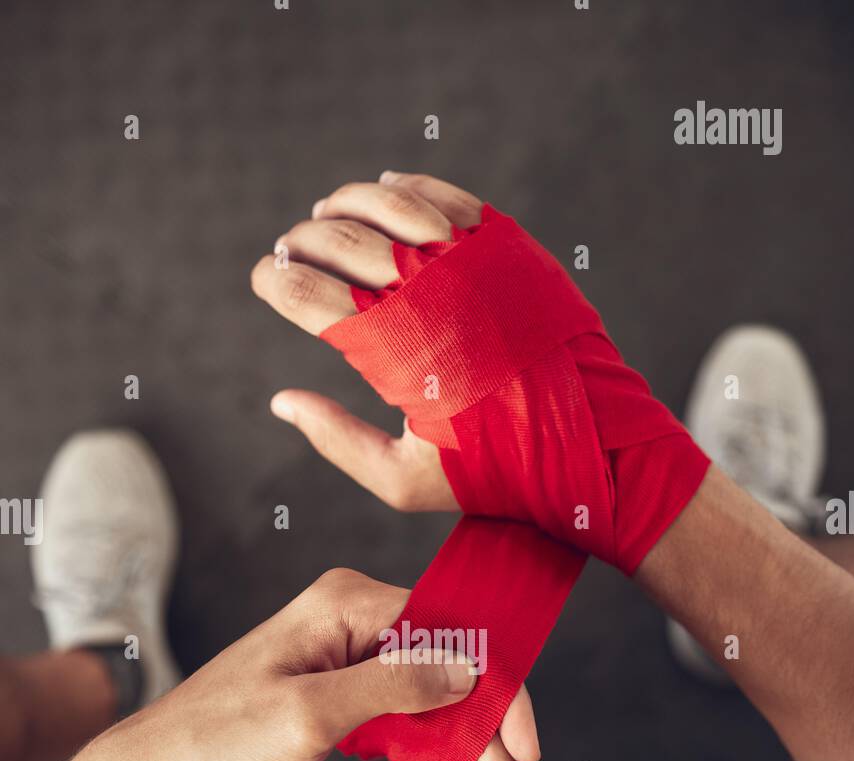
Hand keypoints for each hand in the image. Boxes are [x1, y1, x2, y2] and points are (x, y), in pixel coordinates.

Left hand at [109, 568, 545, 760]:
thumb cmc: (216, 739)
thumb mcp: (310, 713)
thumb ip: (396, 686)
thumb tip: (472, 667)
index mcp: (349, 605)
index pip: (455, 638)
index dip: (501, 699)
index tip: (527, 757)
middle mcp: (359, 626)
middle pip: (455, 689)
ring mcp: (354, 665)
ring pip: (439, 720)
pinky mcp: (348, 702)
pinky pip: (411, 735)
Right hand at [251, 172, 481, 513]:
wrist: (590, 442)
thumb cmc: (492, 471)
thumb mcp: (402, 479)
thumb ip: (336, 440)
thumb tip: (281, 401)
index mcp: (390, 347)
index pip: (308, 293)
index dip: (275, 280)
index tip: (264, 279)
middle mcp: (424, 292)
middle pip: (339, 240)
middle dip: (301, 241)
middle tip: (290, 250)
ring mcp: (466, 260)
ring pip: (387, 202)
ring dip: (348, 204)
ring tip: (328, 214)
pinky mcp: (505, 245)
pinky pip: (444, 196)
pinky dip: (408, 188)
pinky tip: (389, 190)